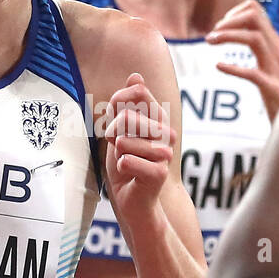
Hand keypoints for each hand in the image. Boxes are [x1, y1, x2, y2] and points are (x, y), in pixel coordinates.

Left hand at [102, 72, 176, 231]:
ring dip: (118, 154)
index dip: (117, 102)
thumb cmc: (127, 164)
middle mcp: (166, 133)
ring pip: (123, 141)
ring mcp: (164, 153)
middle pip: (126, 117)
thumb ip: (126, 105)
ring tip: (126, 161)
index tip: (114, 117)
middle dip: (112, 133)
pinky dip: (121, 168)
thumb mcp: (121, 130)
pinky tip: (129, 174)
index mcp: (158, 119)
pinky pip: (126, 161)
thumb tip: (136, 76)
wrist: (134, 201)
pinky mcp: (159, 172)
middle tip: (118, 147)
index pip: (138, 92)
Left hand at [206, 0, 278, 122]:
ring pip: (254, 38)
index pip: (256, 11)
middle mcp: (277, 51)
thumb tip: (239, 31)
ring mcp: (276, 69)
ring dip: (228, 36)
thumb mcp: (269, 64)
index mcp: (274, 43)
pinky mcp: (272, 88)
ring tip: (210, 42)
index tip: (221, 25)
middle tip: (212, 35)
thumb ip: (259, 47)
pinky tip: (219, 66)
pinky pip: (252, 74)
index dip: (235, 12)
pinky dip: (233, 68)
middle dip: (230, 21)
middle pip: (255, 18)